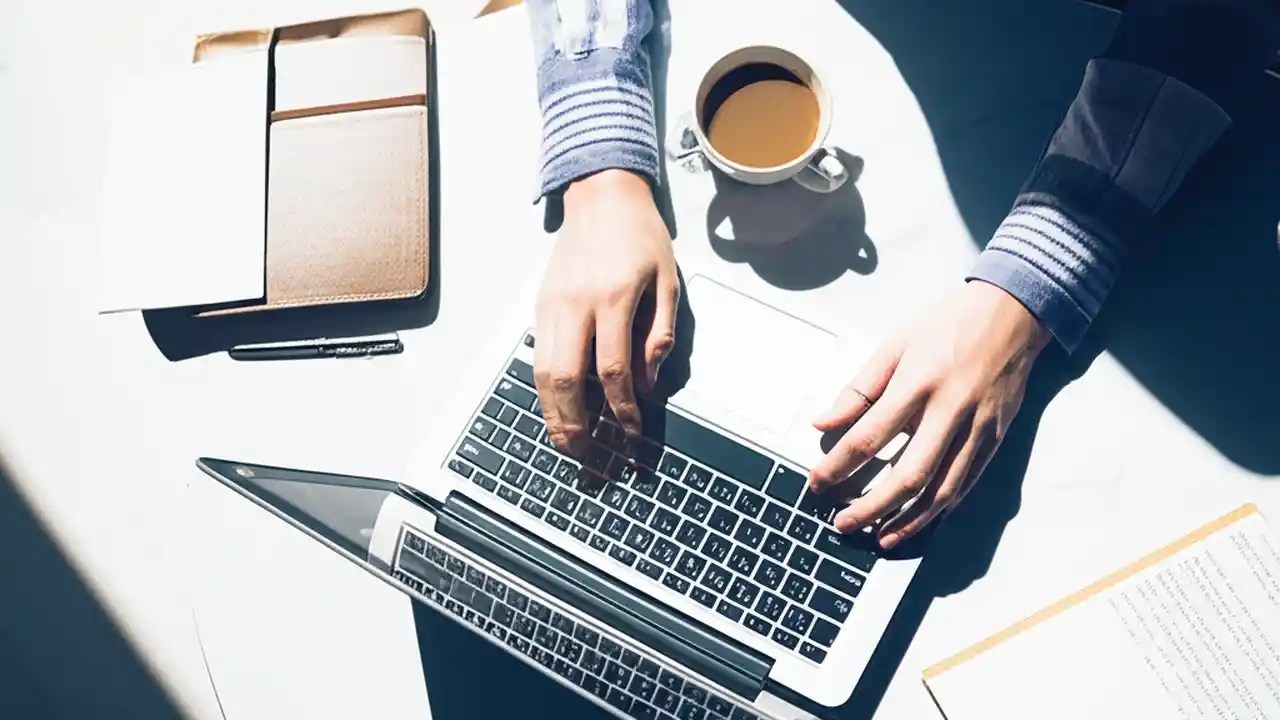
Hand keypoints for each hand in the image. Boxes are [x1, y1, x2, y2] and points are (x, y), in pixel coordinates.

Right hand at [533, 169, 678, 453]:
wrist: (601, 194)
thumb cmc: (640, 235)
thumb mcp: (668, 280)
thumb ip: (659, 333)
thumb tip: (648, 382)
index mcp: (613, 298)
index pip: (613, 369)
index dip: (623, 409)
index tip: (632, 432)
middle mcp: (575, 305)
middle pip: (565, 379)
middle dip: (575, 424)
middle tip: (587, 455)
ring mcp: (551, 306)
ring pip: (542, 373)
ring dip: (552, 414)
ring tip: (566, 443)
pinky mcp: (540, 306)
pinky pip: (538, 357)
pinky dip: (545, 390)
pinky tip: (556, 409)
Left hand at [809, 281, 1052, 548]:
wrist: (1012, 313)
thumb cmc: (948, 326)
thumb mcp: (894, 346)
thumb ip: (858, 389)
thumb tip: (824, 424)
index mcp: (917, 383)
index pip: (869, 436)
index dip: (839, 466)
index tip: (817, 483)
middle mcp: (949, 410)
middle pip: (908, 475)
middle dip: (872, 508)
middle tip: (843, 524)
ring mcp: (977, 428)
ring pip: (942, 490)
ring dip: (908, 521)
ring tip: (880, 537)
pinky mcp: (995, 439)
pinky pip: (966, 484)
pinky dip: (940, 509)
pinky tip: (918, 521)